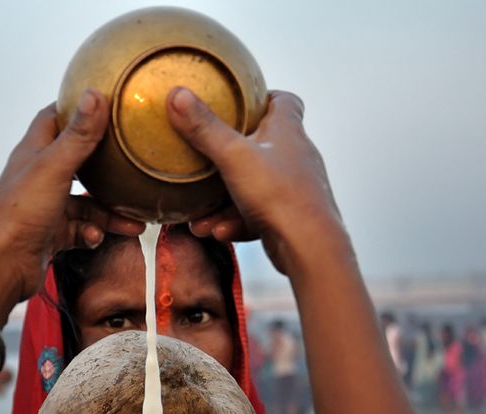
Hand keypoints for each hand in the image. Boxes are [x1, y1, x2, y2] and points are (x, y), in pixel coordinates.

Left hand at [0, 89, 143, 317]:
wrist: (2, 265)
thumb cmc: (20, 212)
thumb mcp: (54, 167)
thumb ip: (78, 134)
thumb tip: (95, 93)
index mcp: (34, 152)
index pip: (54, 118)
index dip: (77, 109)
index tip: (105, 104)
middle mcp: (40, 176)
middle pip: (79, 163)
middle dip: (108, 169)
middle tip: (133, 169)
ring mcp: (46, 206)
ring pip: (86, 203)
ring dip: (109, 213)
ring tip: (135, 223)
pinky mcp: (52, 234)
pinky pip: (81, 229)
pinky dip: (92, 234)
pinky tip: (96, 239)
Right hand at [166, 88, 347, 274]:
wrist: (308, 246)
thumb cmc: (277, 193)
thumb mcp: (233, 156)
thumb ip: (204, 127)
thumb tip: (177, 94)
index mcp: (287, 130)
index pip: (284, 101)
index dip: (263, 98)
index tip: (239, 104)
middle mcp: (295, 156)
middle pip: (261, 146)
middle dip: (229, 156)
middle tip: (205, 160)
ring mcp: (294, 188)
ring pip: (252, 188)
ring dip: (224, 202)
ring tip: (200, 218)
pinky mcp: (289, 218)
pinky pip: (257, 215)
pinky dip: (236, 222)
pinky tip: (218, 233)